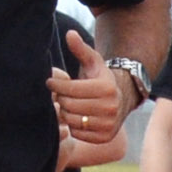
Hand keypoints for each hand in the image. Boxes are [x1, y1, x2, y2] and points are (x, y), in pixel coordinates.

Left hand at [48, 31, 128, 146]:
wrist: (122, 99)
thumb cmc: (101, 78)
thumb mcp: (93, 62)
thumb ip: (80, 49)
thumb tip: (69, 34)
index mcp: (106, 88)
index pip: (71, 89)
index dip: (56, 85)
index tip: (49, 82)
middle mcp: (110, 107)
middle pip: (70, 106)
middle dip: (61, 99)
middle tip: (58, 95)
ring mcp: (109, 124)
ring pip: (72, 120)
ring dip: (65, 112)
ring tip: (66, 104)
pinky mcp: (105, 137)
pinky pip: (78, 133)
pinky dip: (73, 125)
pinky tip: (75, 116)